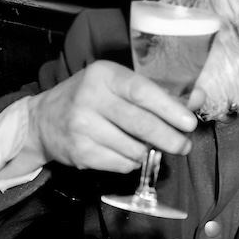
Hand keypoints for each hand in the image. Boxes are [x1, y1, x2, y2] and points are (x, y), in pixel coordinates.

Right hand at [24, 60, 199, 173]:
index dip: (169, 109)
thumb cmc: (88, 98)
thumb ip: (156, 92)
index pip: (142, 92)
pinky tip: (123, 151)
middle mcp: (90, 98)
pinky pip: (120, 164)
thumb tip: (196, 99)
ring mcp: (82, 127)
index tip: (189, 123)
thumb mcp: (116, 85)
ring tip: (145, 146)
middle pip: (141, 123)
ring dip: (147, 152)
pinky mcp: (80, 152)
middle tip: (182, 146)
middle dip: (169, 138)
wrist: (42, 120)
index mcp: (103, 75)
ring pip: (133, 148)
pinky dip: (130, 162)